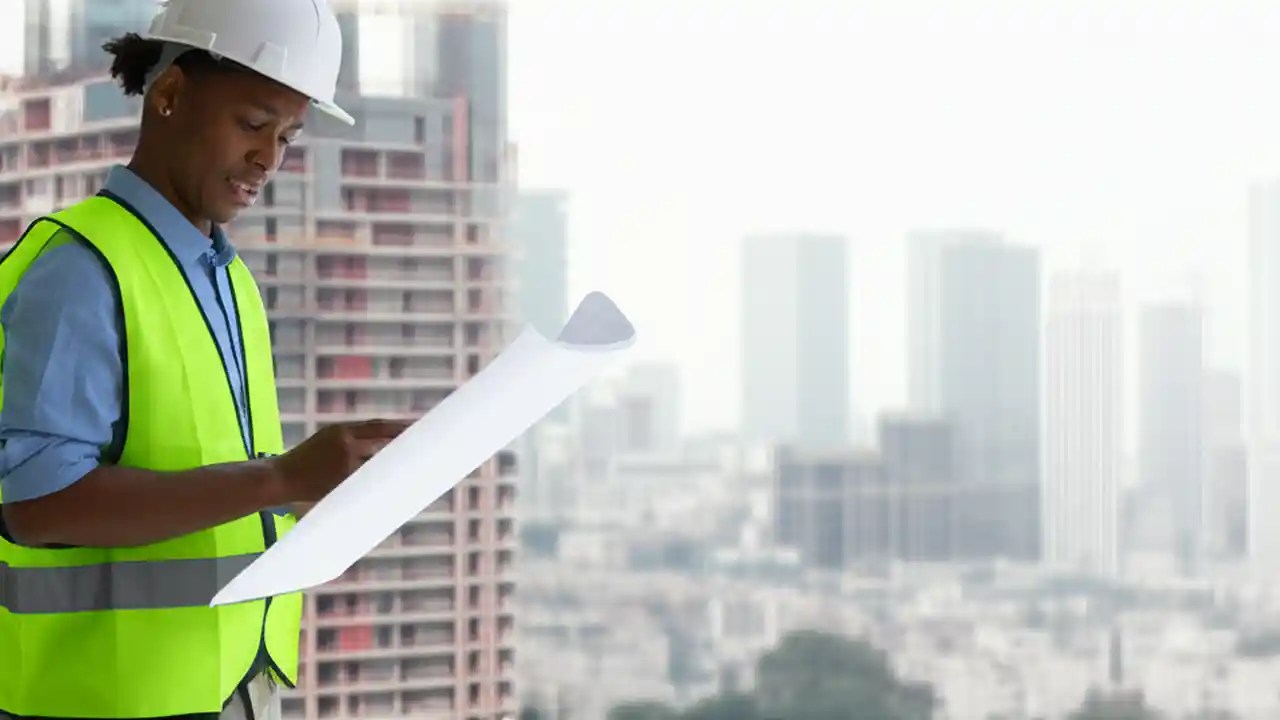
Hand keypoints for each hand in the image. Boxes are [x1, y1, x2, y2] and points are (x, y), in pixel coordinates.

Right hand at [267, 419, 410, 503]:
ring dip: (393, 467)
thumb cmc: (304, 460)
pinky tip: (392, 487)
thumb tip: (380, 446)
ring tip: (413, 470)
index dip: (398, 427)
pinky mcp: (342, 482)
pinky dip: (378, 483)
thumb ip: (351, 440)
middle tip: (426, 449)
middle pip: (383, 443)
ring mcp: (345, 463)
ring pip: (377, 464)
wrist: (280, 477)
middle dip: (403, 446)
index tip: (417, 426)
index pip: (377, 426)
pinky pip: (367, 481)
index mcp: (341, 430)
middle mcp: (346, 443)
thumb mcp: (325, 440)